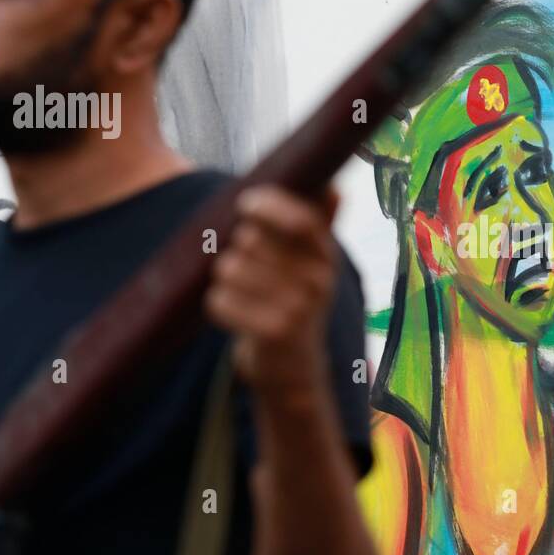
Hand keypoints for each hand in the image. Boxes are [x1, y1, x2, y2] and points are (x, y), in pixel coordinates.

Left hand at [205, 185, 339, 396]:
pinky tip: (235, 312)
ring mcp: (298, 309)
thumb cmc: (297, 301)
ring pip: (230, 268)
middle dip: (237, 249)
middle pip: (250, 240)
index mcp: (326, 257)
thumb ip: (321, 224)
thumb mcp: (314, 264)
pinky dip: (218, 305)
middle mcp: (318, 281)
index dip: (269, 205)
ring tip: (242, 292)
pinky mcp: (272, 333)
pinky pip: (220, 300)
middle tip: (248, 267)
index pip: (301, 218)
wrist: (294, 367)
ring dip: (225, 279)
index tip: (246, 205)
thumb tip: (335, 187)